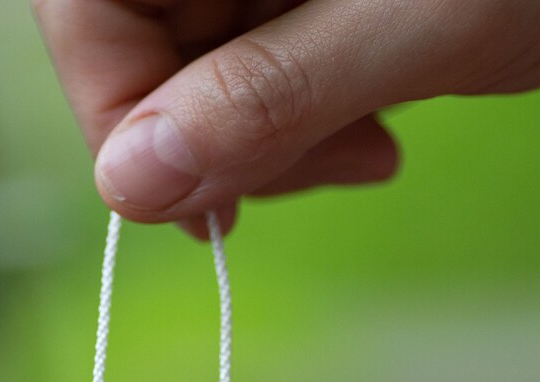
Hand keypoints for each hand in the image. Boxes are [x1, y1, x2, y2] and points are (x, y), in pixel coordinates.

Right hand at [34, 0, 539, 225]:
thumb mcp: (427, 24)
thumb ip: (274, 96)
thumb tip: (131, 181)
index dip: (113, 102)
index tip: (187, 199)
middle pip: (129, 37)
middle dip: (199, 135)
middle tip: (309, 181)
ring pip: (185, 70)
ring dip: (253, 142)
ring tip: (367, 150)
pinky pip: (245, 74)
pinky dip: (292, 127)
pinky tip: (368, 130)